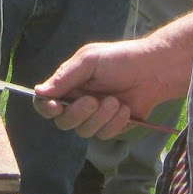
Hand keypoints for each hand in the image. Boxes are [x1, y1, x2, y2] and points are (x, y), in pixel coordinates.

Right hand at [34, 36, 182, 139]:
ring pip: (84, 131)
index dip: (46, 108)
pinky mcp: (111, 127)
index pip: (45, 102)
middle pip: (63, 122)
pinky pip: (104, 134)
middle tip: (93, 101)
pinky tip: (126, 109)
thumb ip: (65, 77)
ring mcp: (94, 117)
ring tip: (116, 101)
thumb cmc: (120, 59)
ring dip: (100, 118)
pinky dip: (115, 123)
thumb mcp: (89, 61)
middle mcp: (77, 103)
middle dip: (78, 114)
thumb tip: (39, 91)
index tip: (55, 107)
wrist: (153, 70)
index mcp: (68, 85)